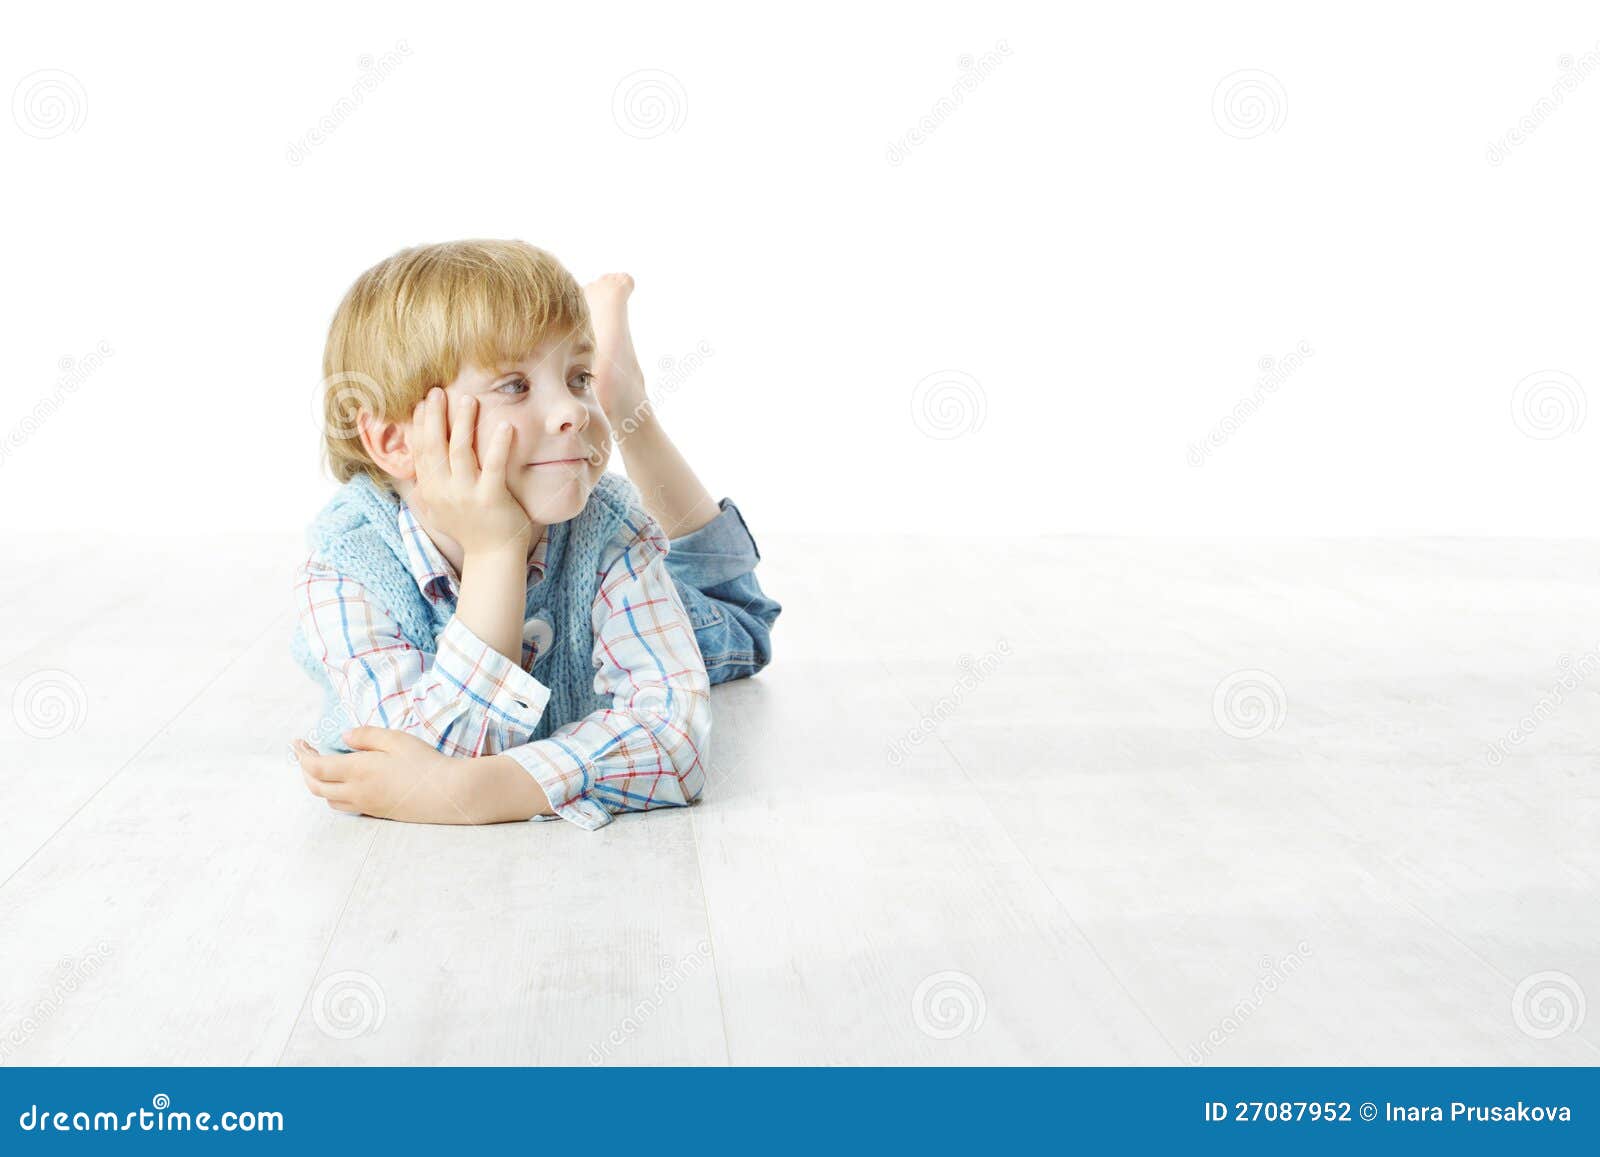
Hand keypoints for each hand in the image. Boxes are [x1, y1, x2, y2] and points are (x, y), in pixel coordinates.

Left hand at [293, 728, 473, 823]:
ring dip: (319, 784)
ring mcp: (366, 806)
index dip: (302, 755)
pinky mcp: (377, 813)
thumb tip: (344, 737)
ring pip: (328, 800)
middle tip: (305, 753)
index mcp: (357, 772)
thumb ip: (367, 736)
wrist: (448, 794)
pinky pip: (345, 807)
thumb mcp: (396, 740)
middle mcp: (356, 792)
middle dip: (305, 770)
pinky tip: (346, 784)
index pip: (315, 767)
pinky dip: (335, 795)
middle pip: (316, 786)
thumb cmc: (425, 764)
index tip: (298, 742)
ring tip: (323, 768)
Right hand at [407, 386, 531, 556]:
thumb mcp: (440, 510)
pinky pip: (495, 466)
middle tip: (438, 391)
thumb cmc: (470, 529)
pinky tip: (506, 425)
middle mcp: (444, 491)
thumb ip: (429, 488)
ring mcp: (466, 495)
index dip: (421, 425)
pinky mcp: (491, 498)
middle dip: (435, 416)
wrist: (493, 556)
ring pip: (461, 451)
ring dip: (463, 423)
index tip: (423, 402)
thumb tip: (417, 469)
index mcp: (431, 490)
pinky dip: (499, 444)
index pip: (421, 451)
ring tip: (468, 399)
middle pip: (435, 446)